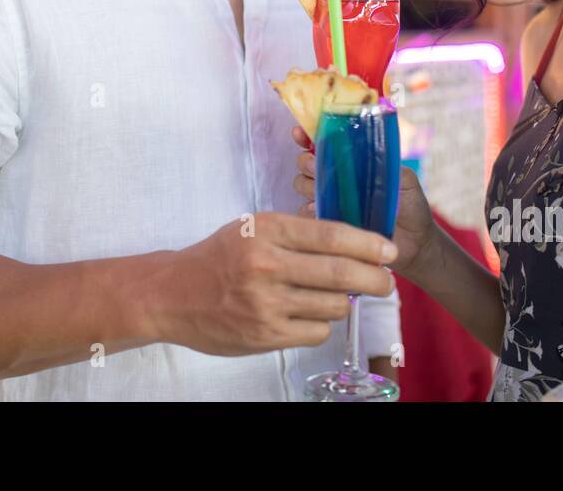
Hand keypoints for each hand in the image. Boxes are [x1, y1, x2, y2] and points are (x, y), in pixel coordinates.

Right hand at [154, 212, 396, 356]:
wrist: (173, 294)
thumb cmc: (219, 256)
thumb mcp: (253, 228)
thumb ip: (296, 234)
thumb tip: (351, 244)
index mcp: (267, 230)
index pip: (331, 235)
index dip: (368, 244)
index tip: (389, 250)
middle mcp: (267, 265)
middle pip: (340, 273)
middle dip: (374, 279)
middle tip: (387, 282)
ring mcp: (266, 303)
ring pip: (332, 305)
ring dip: (342, 302)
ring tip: (333, 296)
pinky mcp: (265, 334)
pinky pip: (316, 332)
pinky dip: (320, 324)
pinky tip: (307, 315)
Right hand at [291, 125, 438, 279]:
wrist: (416, 243)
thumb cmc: (411, 205)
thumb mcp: (403, 178)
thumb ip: (385, 163)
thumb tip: (361, 154)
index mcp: (353, 162)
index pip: (324, 143)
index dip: (307, 136)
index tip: (299, 133)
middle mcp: (336, 178)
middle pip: (305, 163)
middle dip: (307, 162)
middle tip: (317, 167)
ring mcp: (330, 200)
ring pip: (301, 185)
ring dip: (308, 185)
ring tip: (321, 190)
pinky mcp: (327, 223)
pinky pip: (304, 214)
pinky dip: (309, 210)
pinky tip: (320, 211)